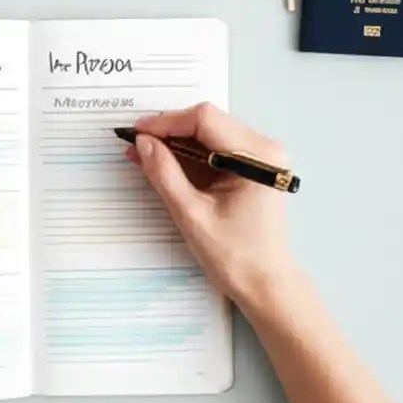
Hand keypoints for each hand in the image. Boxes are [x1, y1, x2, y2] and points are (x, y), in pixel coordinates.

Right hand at [126, 103, 292, 313]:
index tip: (137, 133)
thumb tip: (143, 143)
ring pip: (209, 135)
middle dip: (169, 132)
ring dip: (176, 143)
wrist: (265, 283)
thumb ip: (165, 174)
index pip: (205, 120)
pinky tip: (164, 164)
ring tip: (144, 154)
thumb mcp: (192, 215)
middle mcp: (264, 149)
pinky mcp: (251, 168)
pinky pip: (215, 151)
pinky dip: (189, 156)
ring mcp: (259, 157)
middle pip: (208, 123)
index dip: (167, 122)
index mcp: (257, 157)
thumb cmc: (235, 256)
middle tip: (136, 145)